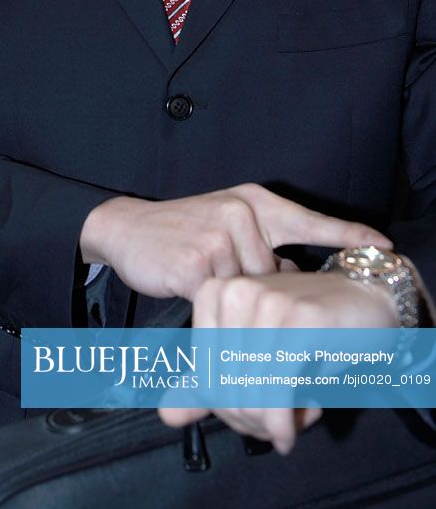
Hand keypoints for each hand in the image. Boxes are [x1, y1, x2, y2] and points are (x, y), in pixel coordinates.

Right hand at [79, 183, 390, 301]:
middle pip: (276, 275)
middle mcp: (241, 214)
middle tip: (218, 272)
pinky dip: (209, 307)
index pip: (310, 220)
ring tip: (196, 273)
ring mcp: (220, 239)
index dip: (348, 234)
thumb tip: (295, 282)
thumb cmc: (180, 231)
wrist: (125, 228)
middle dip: (258, 290)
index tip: (383, 245)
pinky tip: (185, 284)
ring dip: (230, 297)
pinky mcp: (199, 266)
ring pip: (249, 293)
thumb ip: (262, 245)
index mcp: (253, 202)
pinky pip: (222, 305)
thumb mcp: (225, 222)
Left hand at [159, 269, 398, 452]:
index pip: (202, 377)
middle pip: (223, 388)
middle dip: (252, 420)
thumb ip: (211, 384)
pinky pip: (277, 390)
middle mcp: (232, 292)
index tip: (254, 414)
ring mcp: (264, 301)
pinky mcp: (298, 318)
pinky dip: (286, 420)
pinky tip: (305, 417)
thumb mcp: (258, 356)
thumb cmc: (310, 328)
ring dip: (275, 421)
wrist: (365, 298)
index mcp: (214, 294)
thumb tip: (167, 416)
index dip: (227, 409)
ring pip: (249, 393)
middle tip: (278, 424)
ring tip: (298, 415)